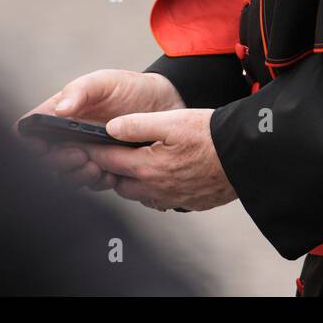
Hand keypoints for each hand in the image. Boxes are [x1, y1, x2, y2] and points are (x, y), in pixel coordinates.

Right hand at [22, 69, 183, 190]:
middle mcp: (68, 136)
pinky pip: (92, 184)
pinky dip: (97, 183)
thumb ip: (82, 90)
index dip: (28, 141)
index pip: (30, 130)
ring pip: (67, 175)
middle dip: (59, 162)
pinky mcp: (105, 168)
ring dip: (77, 176)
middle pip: (46, 158)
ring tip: (95, 168)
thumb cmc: (132, 88)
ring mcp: (86, 153)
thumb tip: (58, 111)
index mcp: (60, 113)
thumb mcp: (107, 81)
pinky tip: (110, 175)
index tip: (41, 146)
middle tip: (80, 156)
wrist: (166, 106)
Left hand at [78, 109, 235, 211]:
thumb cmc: (210, 135)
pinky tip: (158, 176)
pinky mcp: (187, 202)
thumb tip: (111, 128)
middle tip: (105, 153)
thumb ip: (138, 123)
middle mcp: (155, 188)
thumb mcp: (173, 120)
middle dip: (110, 169)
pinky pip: (159, 199)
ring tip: (130, 164)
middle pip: (119, 182)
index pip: (108, 160)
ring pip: (138, 194)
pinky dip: (151, 189)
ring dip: (131, 180)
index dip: (91, 150)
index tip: (78, 145)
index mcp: (148, 167)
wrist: (245, 157)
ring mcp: (171, 198)